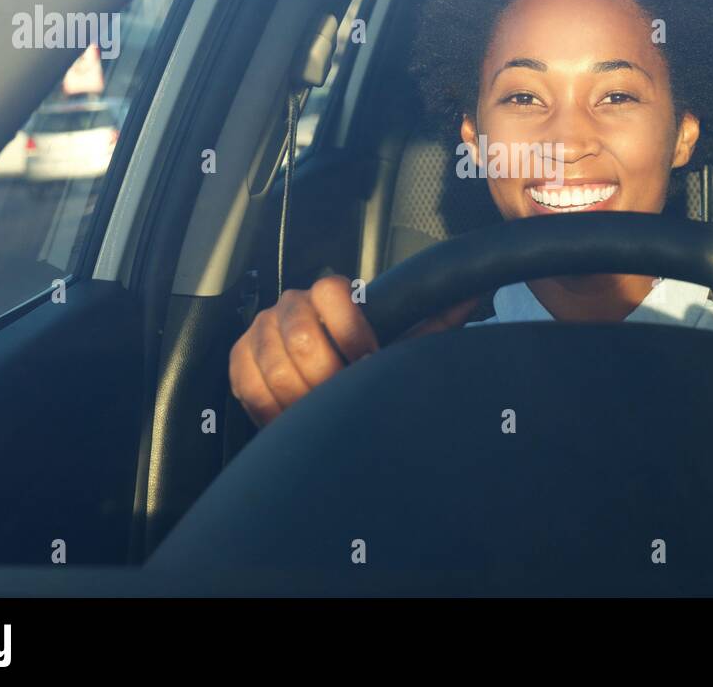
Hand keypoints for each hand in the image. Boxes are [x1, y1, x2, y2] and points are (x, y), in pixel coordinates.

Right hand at [229, 275, 478, 426]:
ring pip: (275, 362)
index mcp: (328, 294)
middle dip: (327, 375)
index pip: (331, 292)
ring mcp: (261, 330)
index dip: (351, 330)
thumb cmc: (367, 365)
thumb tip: (474, 292)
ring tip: (320, 413)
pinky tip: (292, 420)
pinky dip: (271, 407)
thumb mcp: (402, 342)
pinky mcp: (239, 360)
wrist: (323, 389)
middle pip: (301, 334)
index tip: (368, 361)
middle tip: (342, 398)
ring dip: (301, 396)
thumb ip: (435, 318)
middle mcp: (291, 305)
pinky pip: (247, 382)